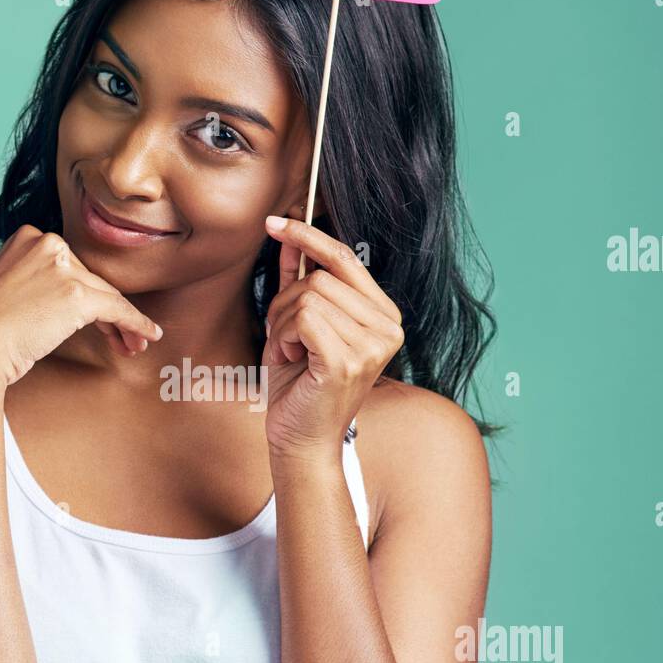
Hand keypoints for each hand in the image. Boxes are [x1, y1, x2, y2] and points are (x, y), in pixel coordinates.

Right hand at [0, 226, 163, 389]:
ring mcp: (62, 267)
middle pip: (91, 280)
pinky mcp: (77, 293)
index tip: (99, 319)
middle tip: (124, 339)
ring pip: (107, 296)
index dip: (88, 295)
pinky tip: (147, 336)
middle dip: (108, 312)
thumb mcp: (9, 293)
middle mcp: (46, 243)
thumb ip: (39, 285)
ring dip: (123, 323)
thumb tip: (75, 304)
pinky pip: (118, 309)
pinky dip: (136, 324)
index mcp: (27, 237)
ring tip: (133, 344)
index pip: (71, 267)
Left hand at [261, 215, 403, 459]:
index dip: (308, 235)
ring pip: (308, 296)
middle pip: (320, 276)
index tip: (274, 222)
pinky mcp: (349, 360)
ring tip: (291, 353)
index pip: (345, 258)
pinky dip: (283, 336)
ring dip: (282, 324)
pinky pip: (303, 318)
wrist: (301, 441)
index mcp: (383, 316)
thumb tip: (288, 235)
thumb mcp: (296, 325)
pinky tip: (291, 359)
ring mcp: (373, 345)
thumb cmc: (299, 386)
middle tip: (284, 337)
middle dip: (286, 302)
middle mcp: (388, 328)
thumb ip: (297, 281)